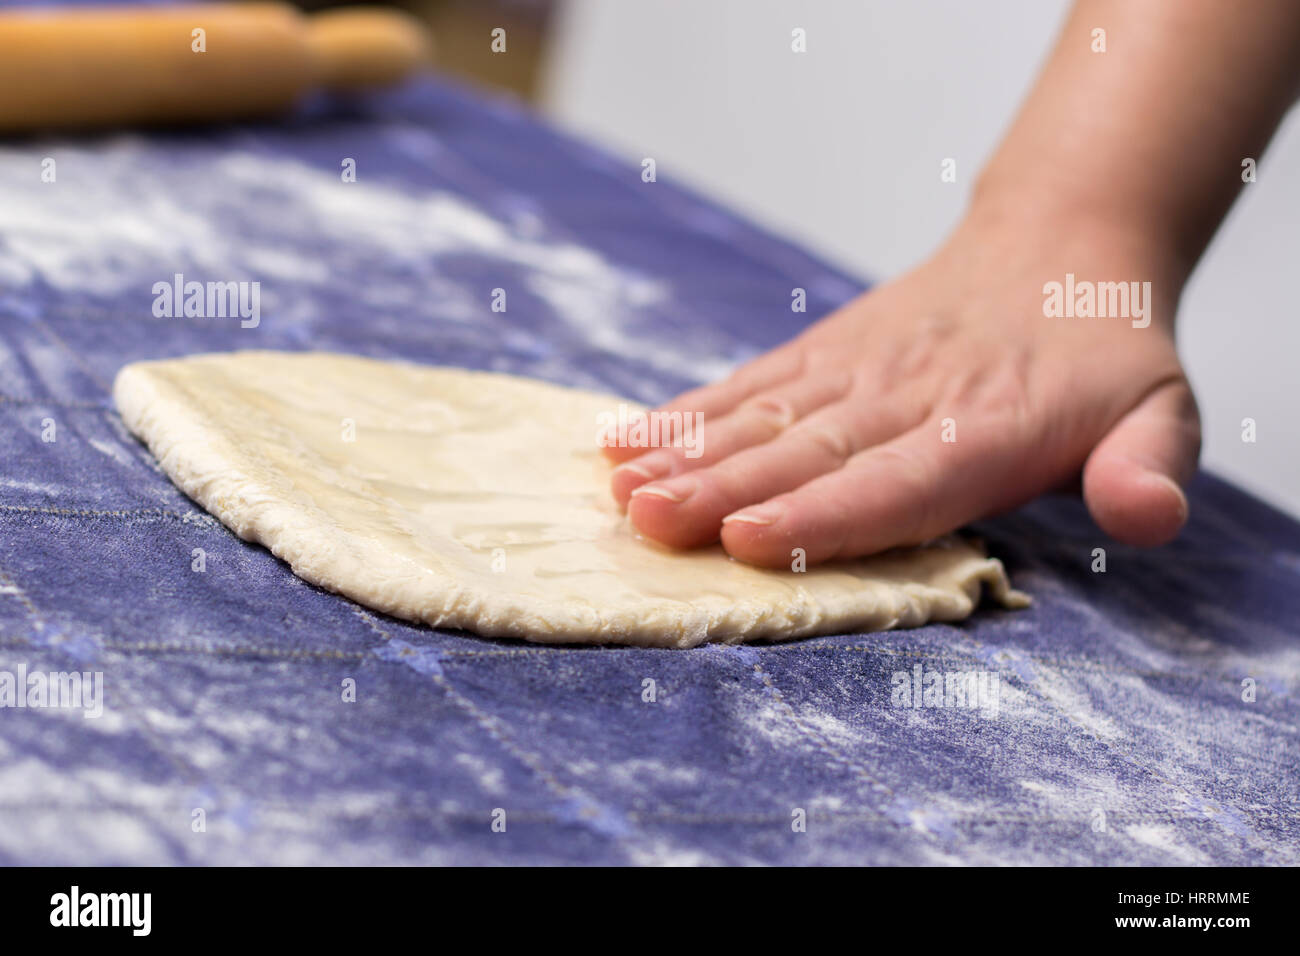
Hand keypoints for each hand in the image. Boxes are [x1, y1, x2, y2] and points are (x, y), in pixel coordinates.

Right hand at [602, 208, 1200, 567]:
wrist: (1056, 245)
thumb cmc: (1102, 356)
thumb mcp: (1160, 412)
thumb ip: (1149, 467)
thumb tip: (1146, 517)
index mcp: (984, 429)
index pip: (895, 481)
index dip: (820, 515)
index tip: (747, 539)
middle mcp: (906, 398)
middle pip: (805, 451)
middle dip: (721, 490)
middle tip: (648, 522)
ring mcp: (854, 368)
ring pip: (762, 416)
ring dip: (687, 454)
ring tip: (622, 488)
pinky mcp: (821, 351)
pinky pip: (748, 381)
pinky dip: (685, 411)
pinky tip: (627, 437)